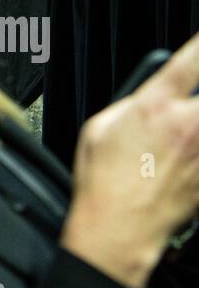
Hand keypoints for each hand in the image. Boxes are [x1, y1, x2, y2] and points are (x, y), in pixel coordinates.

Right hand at [61, 28, 198, 287]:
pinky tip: (182, 156)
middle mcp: (188, 123)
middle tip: (190, 102)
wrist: (120, 228)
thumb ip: (131, 104)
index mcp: (154, 106)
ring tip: (183, 134)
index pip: (193, 59)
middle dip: (197, 97)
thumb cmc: (103, 184)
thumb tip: (148, 96)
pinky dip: (198, 150)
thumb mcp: (98, 129)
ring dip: (195, 126)